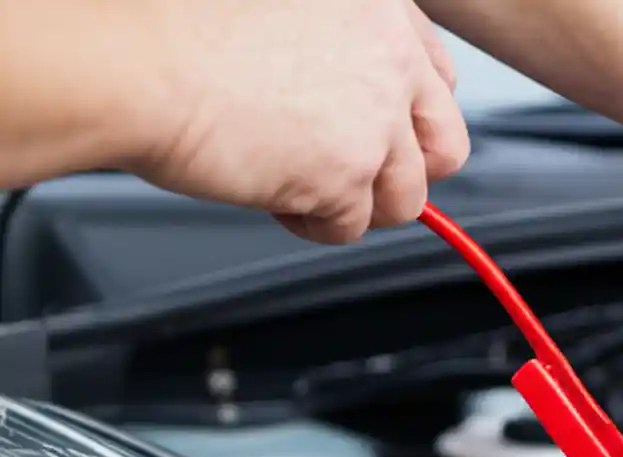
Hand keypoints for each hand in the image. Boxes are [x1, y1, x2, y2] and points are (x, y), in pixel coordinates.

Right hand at [119, 0, 468, 243]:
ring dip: (354, 202)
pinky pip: (351, 227)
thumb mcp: (286, 10)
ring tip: (297, 181)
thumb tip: (350, 94)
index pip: (440, 81)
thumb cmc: (179, 25)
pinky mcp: (346, 176)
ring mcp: (376, 122)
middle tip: (354, 172)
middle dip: (403, 171)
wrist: (135, 62)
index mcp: (383, 12)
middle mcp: (393, 62)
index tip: (386, 133)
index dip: (410, 118)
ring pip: (406, 198)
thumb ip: (338, 47)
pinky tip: (272, 193)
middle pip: (444, 145)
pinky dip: (314, 223)